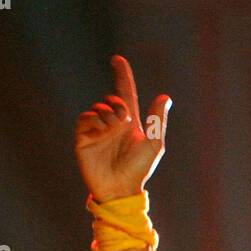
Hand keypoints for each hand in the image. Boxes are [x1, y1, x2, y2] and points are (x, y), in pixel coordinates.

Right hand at [75, 55, 170, 201]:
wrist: (120, 189)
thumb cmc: (138, 170)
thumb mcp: (153, 144)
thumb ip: (157, 121)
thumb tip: (165, 97)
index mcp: (129, 123)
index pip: (125, 93)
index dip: (122, 76)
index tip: (118, 60)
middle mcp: (113, 124)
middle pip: (112, 99)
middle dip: (118, 103)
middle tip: (125, 118)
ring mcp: (98, 130)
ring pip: (99, 107)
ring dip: (108, 114)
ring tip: (114, 128)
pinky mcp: (84, 138)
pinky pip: (86, 118)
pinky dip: (94, 119)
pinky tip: (102, 130)